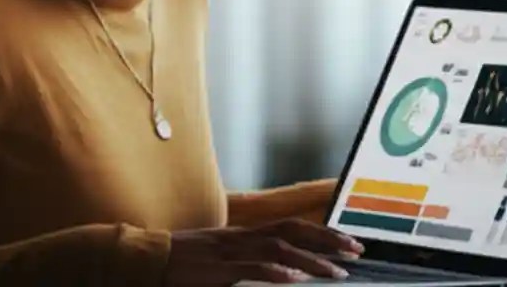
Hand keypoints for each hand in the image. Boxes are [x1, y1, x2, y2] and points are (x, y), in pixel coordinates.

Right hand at [164, 218, 364, 285]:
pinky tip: (294, 279)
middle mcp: (243, 237)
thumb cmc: (184, 265)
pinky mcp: (218, 267)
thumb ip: (250, 262)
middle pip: (294, 231)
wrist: (149, 259)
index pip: (292, 227)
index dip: (323, 233)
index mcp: (246, 235)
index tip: (349, 242)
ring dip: (312, 261)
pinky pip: (252, 267)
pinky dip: (275, 271)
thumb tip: (282, 270)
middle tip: (358, 250)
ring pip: (280, 248)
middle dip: (329, 240)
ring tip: (337, 273)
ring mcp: (231, 250)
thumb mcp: (223, 261)